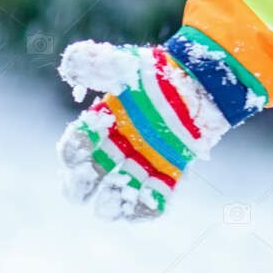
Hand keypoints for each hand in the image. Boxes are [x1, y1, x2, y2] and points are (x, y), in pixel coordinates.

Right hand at [55, 41, 229, 219]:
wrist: (202, 80)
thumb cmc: (160, 72)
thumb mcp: (126, 64)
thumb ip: (97, 64)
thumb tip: (69, 64)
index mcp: (103, 125)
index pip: (76, 146)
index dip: (72, 151)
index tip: (78, 149)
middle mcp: (120, 146)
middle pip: (89, 176)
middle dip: (80, 186)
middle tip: (84, 184)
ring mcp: (145, 160)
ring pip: (119, 191)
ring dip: (110, 202)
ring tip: (111, 203)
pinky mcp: (171, 169)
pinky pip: (155, 197)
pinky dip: (147, 207)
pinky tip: (142, 208)